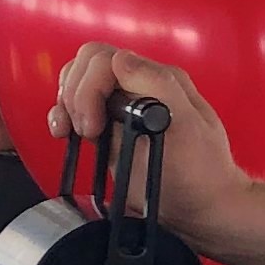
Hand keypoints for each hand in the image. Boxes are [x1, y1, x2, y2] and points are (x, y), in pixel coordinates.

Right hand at [47, 43, 247, 242]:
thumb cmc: (202, 172)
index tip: (94, 124)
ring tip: (77, 133)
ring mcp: (121, 107)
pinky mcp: (108, 128)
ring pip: (77, 82)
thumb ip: (160, 85)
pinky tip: (66, 133)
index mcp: (158, 79)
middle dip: (76, 95)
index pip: (104, 58)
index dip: (90, 88)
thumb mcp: (190, 127)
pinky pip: (75, 107)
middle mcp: (137, 87)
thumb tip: (121, 59)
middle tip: (87, 130)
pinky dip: (62, 115)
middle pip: (86, 65)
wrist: (200, 206)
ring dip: (67, 104)